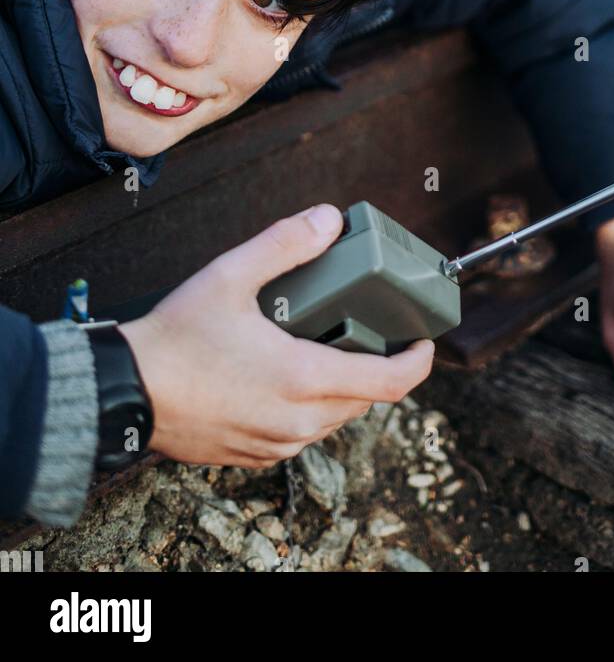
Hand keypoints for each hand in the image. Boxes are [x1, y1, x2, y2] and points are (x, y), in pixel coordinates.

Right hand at [121, 205, 433, 466]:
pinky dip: (309, 408)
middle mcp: (298, 421)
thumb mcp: (231, 275)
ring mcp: (276, 444)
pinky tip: (286, 376)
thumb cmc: (176, 338)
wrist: (124, 392)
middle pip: (365, 400)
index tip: (425, 342)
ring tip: (325, 346)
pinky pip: (300, 435)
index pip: (390, 384)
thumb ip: (285, 243)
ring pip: (333, 420)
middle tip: (367, 329)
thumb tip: (330, 219)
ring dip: (341, 388)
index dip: (419, 363)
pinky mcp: (254, 457)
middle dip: (376, 366)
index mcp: (305, 380)